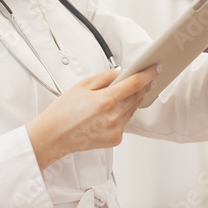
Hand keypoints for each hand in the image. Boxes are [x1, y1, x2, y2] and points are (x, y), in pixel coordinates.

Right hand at [26, 64, 160, 169]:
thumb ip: (105, 77)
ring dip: (133, 99)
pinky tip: (113, 109)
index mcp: (104, 101)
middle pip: (137, 97)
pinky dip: (123, 114)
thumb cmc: (63, 112)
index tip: (155, 68)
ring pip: (133, 110)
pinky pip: (125, 122)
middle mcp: (113, 117)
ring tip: (129, 91)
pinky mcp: (115, 140)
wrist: (53, 137)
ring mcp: (115, 130)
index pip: (134, 84)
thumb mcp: (82, 85)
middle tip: (147, 76)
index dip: (147, 74)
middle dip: (143, 86)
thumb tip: (122, 73)